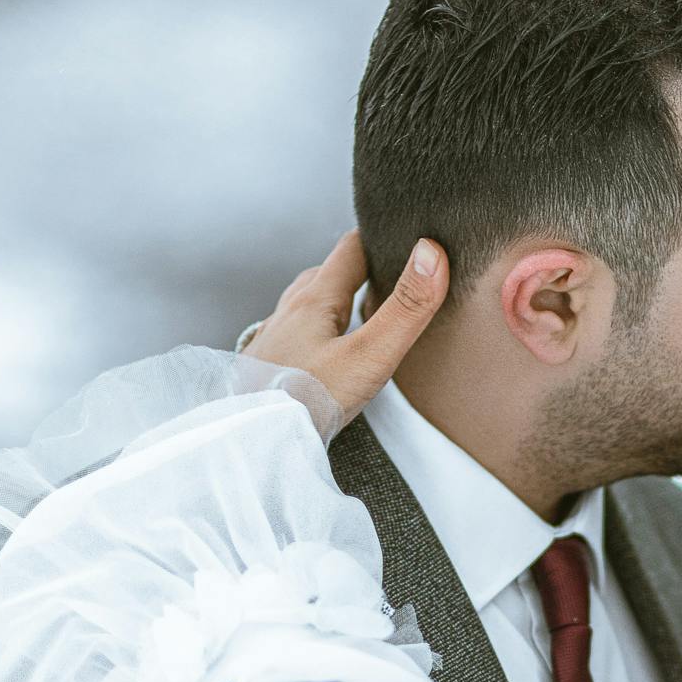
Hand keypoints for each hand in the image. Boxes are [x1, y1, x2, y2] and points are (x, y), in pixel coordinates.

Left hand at [242, 230, 448, 427]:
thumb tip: (431, 253)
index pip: (350, 250)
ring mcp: (269, 341)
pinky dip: (309, 334)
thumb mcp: (369, 356)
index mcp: (313, 301)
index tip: (402, 237)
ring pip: (302, 306)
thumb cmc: (306, 401)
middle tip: (386, 275)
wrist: (249, 444)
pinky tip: (316, 354)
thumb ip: (404, 309)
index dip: (378, 239)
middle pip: (324, 276)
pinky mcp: (259, 370)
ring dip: (329, 301)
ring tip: (354, 310)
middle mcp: (286, 313)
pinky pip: (289, 337)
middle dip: (355, 270)